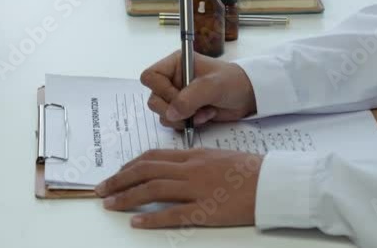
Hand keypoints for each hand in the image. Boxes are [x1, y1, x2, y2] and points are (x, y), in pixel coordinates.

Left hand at [96, 149, 262, 227]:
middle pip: (146, 170)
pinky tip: (136, 222)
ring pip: (153, 188)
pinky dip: (152, 218)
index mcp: (194, 155)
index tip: (117, 172)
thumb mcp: (218, 156)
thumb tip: (173, 167)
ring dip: (127, 196)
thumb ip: (195, 161)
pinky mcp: (207, 210)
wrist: (274, 181)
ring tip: (109, 203)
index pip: (153, 156)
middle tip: (101, 188)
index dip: (130, 164)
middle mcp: (191, 169)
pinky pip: (174, 214)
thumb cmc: (250, 170)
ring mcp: (198, 189)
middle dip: (119, 179)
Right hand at [141, 50, 256, 128]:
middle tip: (192, 111)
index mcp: (176, 64)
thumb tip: (171, 114)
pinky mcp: (184, 111)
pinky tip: (206, 116)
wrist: (248, 96)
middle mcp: (173, 79)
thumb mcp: (212, 86)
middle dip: (173, 110)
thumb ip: (190, 98)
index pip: (150, 76)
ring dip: (183, 118)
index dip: (160, 89)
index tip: (178, 96)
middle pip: (154, 99)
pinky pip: (174, 122)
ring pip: (163, 113)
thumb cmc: (233, 82)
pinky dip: (188, 124)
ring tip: (204, 112)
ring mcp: (177, 96)